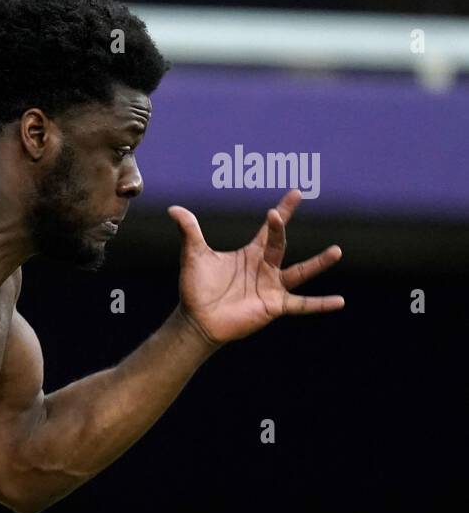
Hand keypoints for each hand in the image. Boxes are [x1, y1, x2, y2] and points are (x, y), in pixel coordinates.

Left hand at [168, 189, 342, 345]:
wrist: (197, 319)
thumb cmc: (196, 288)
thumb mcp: (193, 256)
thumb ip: (189, 231)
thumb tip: (173, 208)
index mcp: (251, 253)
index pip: (271, 229)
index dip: (282, 211)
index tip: (296, 193)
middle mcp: (266, 267)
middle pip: (279, 244)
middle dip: (280, 229)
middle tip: (279, 213)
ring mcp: (272, 286)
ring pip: (300, 272)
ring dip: (318, 263)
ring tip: (337, 251)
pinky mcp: (274, 306)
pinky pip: (302, 304)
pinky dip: (320, 304)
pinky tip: (340, 301)